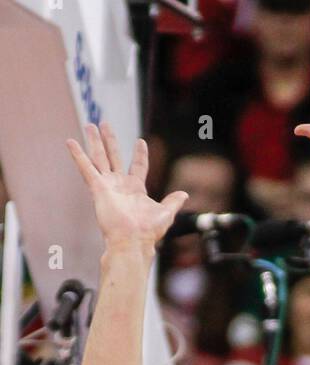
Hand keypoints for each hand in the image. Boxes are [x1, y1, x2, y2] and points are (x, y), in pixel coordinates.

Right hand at [67, 123, 186, 250]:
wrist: (133, 241)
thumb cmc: (148, 231)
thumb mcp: (165, 213)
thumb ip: (173, 202)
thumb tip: (184, 194)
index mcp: (136, 189)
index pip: (137, 166)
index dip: (139, 154)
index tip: (140, 141)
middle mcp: (120, 185)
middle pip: (113, 156)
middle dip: (109, 140)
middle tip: (104, 124)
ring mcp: (108, 185)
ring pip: (99, 157)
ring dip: (94, 142)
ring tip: (90, 125)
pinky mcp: (97, 188)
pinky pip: (86, 168)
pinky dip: (78, 155)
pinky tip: (70, 142)